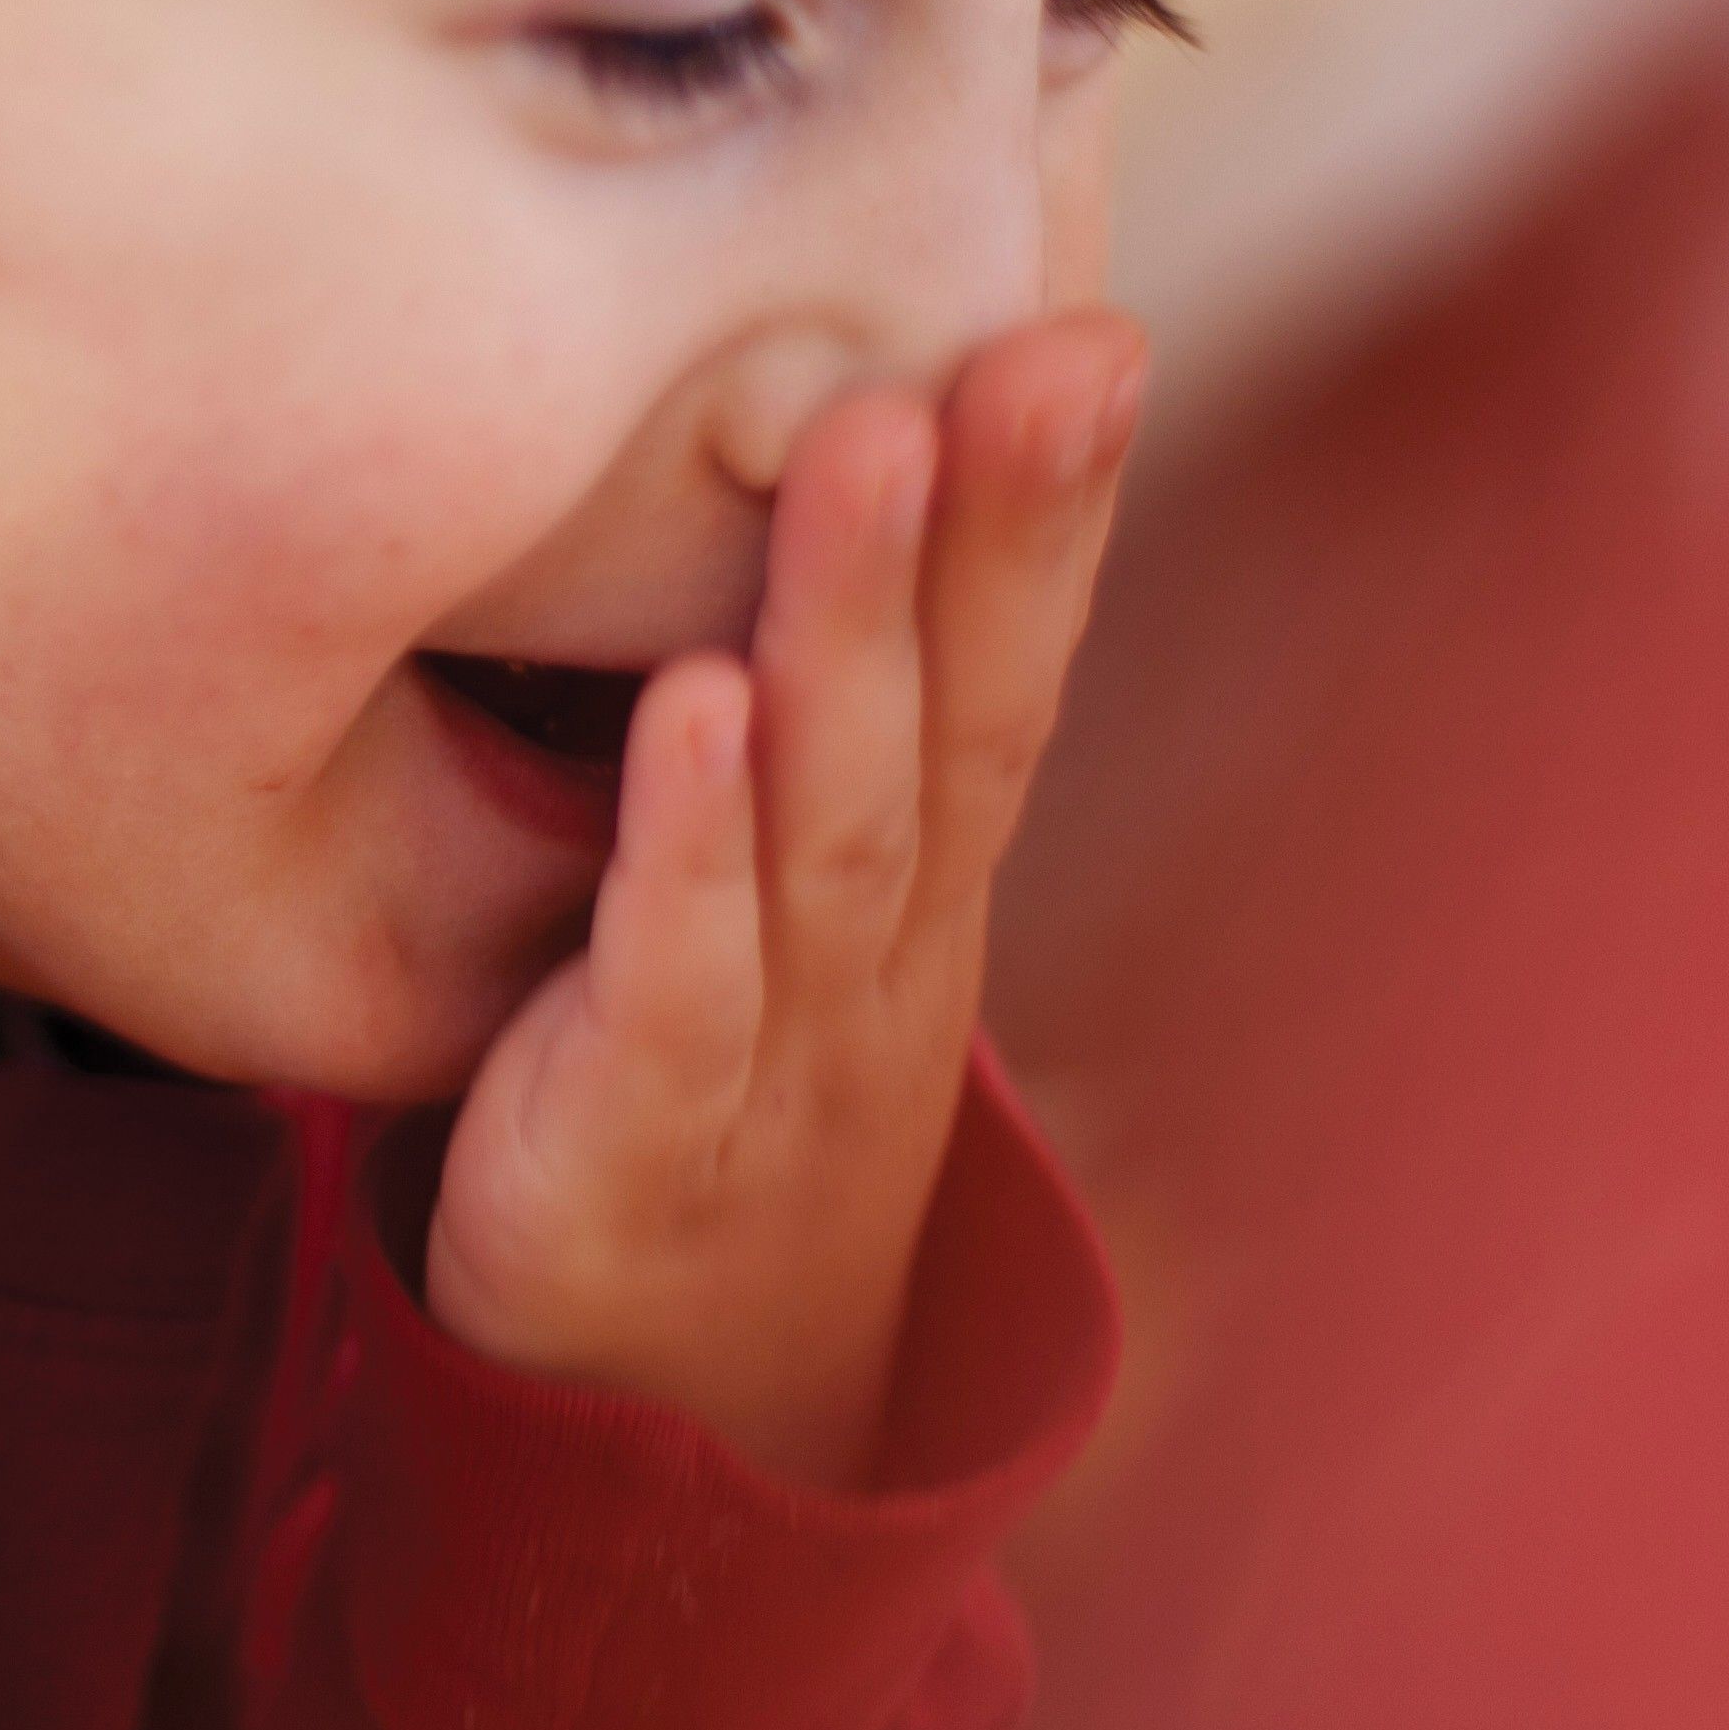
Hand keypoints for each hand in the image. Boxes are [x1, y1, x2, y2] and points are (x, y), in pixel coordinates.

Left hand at [420, 313, 1146, 1488]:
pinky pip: (673, 979)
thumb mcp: (798, 891)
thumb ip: (846, 701)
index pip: (1007, 663)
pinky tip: (689, 719)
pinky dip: (686, 851)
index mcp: (921, 874)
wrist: (653, 1408)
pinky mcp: (636, 1131)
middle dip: (991, 520)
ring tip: (862, 452)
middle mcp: (881, 945)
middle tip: (1032, 342)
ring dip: (850, 632)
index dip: (1054, 503)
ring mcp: (775, 1044)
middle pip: (953, 717)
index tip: (1092, 321)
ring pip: (830, 824)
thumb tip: (868, 436)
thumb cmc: (716, 1083)